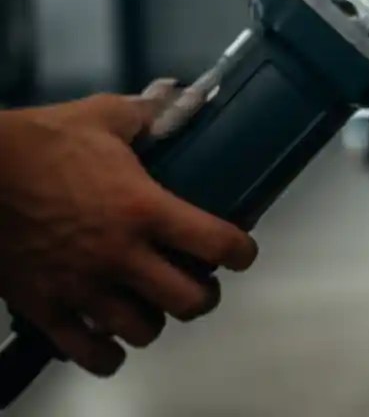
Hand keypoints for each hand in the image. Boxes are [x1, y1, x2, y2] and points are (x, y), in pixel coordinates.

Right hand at [0, 96, 257, 375]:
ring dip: (155, 320)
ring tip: (151, 304)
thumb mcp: (104, 116)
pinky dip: (106, 354)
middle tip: (196, 282)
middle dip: (202, 294)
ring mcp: (83, 285)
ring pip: (144, 330)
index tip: (241, 252)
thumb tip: (182, 100)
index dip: (241, 252)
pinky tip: (112, 340)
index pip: (218, 243)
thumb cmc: (40, 141)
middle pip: (190, 301)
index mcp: (145, 207)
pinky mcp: (45, 306)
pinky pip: (87, 352)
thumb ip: (150, 113)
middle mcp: (121, 254)